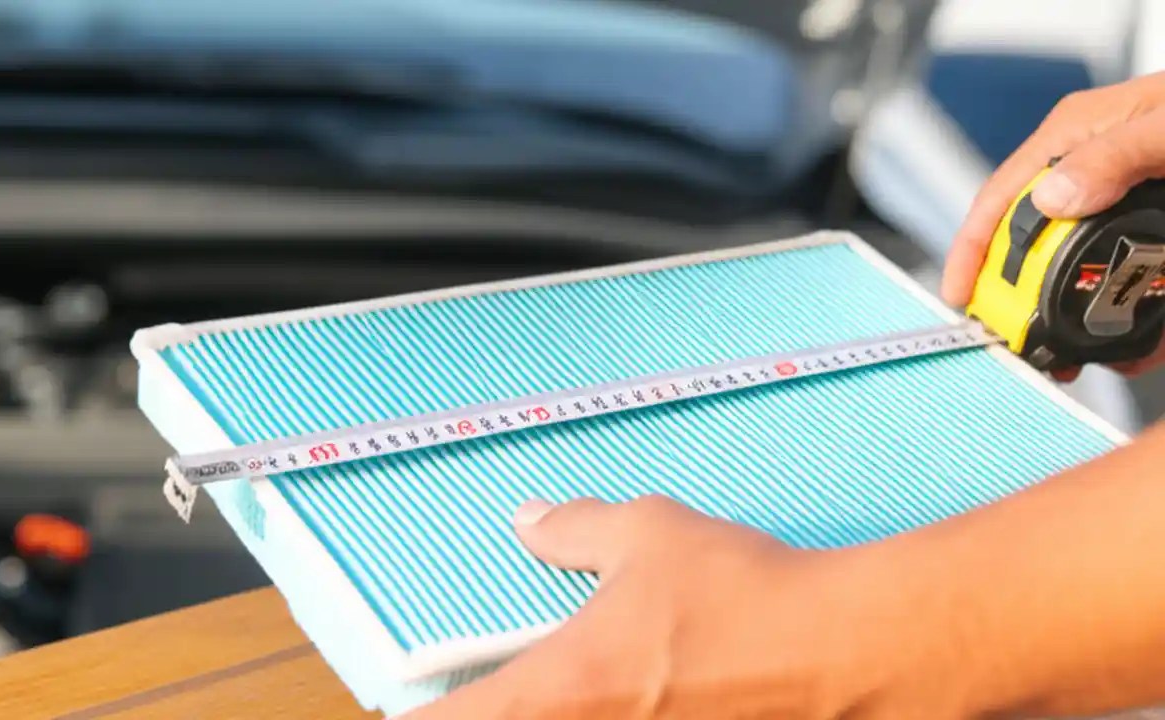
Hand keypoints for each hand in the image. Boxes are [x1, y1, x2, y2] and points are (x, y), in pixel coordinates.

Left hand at [399, 496, 962, 719]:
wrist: (851, 651)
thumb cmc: (748, 596)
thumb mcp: (647, 535)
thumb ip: (574, 531)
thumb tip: (528, 522)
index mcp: (557, 691)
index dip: (417, 718)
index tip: (413, 706)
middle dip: (496, 714)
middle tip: (494, 693)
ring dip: (557, 715)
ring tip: (591, 689)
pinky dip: (618, 718)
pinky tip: (642, 698)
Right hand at [941, 72, 1164, 377]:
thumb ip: (1114, 155)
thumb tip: (1054, 197)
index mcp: (1076, 139)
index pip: (1002, 197)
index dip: (973, 250)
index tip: (962, 296)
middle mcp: (1090, 176)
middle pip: (1033, 246)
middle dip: (1021, 299)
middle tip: (1018, 341)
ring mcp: (1121, 211)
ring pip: (1078, 277)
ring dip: (1076, 321)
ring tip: (1073, 359)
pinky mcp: (1150, 241)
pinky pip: (1129, 287)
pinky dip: (1132, 326)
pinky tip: (1134, 351)